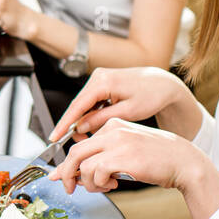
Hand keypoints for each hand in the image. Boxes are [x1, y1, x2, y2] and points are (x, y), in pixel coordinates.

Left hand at [47, 117, 208, 194]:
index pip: (81, 143)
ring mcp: (118, 143)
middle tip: (70, 188)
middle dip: (67, 173)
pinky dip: (100, 183)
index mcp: (114, 125)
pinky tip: (114, 184)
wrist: (185, 162)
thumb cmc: (158, 159)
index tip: (64, 177)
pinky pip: (97, 172)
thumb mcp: (127, 152)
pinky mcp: (123, 157)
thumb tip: (76, 174)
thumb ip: (104, 158)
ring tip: (104, 186)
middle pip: (75, 152)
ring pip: (84, 164)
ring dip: (89, 183)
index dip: (69, 163)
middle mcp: (113, 130)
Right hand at [49, 66, 194, 143]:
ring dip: (84, 120)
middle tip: (79, 142)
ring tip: (91, 135)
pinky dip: (91, 113)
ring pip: (84, 104)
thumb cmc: (151, 95)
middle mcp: (98, 76)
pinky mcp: (103, 82)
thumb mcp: (127, 112)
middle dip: (75, 125)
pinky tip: (97, 124)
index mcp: (104, 82)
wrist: (164, 83)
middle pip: (78, 105)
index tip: (54, 137)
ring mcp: (100, 78)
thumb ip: (101, 119)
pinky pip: (91, 101)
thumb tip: (81, 127)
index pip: (77, 106)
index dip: (64, 124)